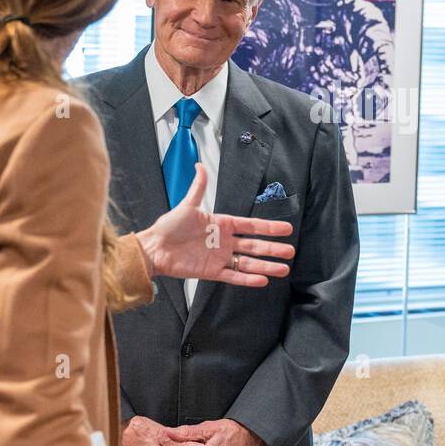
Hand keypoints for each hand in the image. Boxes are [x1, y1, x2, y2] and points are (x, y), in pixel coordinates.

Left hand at [135, 163, 295, 286]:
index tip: (286, 229)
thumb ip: (198, 187)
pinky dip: (247, 279)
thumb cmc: (169, 226)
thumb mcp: (186, 205)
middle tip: (290, 252)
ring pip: (248, 262)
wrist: (154, 248)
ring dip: (266, 265)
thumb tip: (199, 165)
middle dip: (273, 248)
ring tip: (283, 269)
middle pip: (254, 245)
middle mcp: (224, 242)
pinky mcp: (212, 272)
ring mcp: (220, 258)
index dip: (269, 228)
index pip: (251, 226)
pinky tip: (262, 280)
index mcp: (222, 224)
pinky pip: (234, 276)